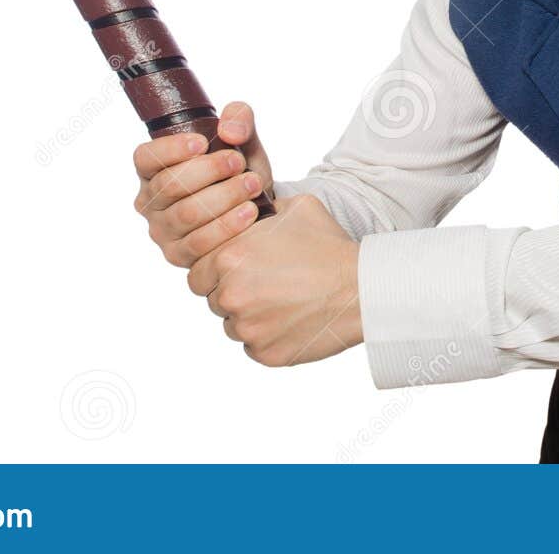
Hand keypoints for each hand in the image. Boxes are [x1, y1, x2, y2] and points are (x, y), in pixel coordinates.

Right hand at [132, 101, 274, 267]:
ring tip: (252, 184)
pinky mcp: (180, 254)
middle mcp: (151, 201)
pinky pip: (199, 243)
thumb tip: (229, 131)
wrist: (257, 206)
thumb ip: (239, 119)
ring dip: (224, 196)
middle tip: (238, 162)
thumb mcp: (243, 140)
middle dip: (209, 171)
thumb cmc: (238, 171)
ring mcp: (162, 230)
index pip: (146, 157)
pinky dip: (227, 225)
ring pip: (186, 213)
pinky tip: (249, 211)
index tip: (203, 142)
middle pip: (169, 185)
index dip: (171, 149)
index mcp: (154, 169)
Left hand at [187, 194, 362, 365]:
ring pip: (231, 324)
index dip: (217, 269)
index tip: (240, 268)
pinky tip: (291, 319)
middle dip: (230, 291)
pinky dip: (267, 336)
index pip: (198, 270)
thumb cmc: (329, 246)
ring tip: (282, 301)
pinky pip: (253, 346)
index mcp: (229, 257)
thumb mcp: (295, 208)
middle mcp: (230, 294)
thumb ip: (261, 210)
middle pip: (212, 298)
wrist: (361, 287)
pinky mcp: (264, 353)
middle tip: (261, 285)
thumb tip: (249, 206)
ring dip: (249, 315)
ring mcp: (247, 328)